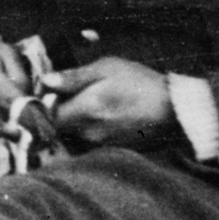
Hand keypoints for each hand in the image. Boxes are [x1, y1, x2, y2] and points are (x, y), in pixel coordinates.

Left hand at [44, 54, 177, 151]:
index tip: (49, 94)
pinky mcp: (112, 150)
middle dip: (58, 114)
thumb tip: (44, 82)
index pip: (47, 117)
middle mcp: (89, 134)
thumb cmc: (140, 83)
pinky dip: (90, 130)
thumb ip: (72, 77)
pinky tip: (104, 116)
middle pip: (58, 128)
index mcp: (85, 112)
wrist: (175, 109)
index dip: (44, 106)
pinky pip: (90, 141)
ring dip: (74, 122)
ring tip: (91, 105)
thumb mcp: (106, 69)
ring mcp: (101, 145)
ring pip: (73, 135)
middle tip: (68, 96)